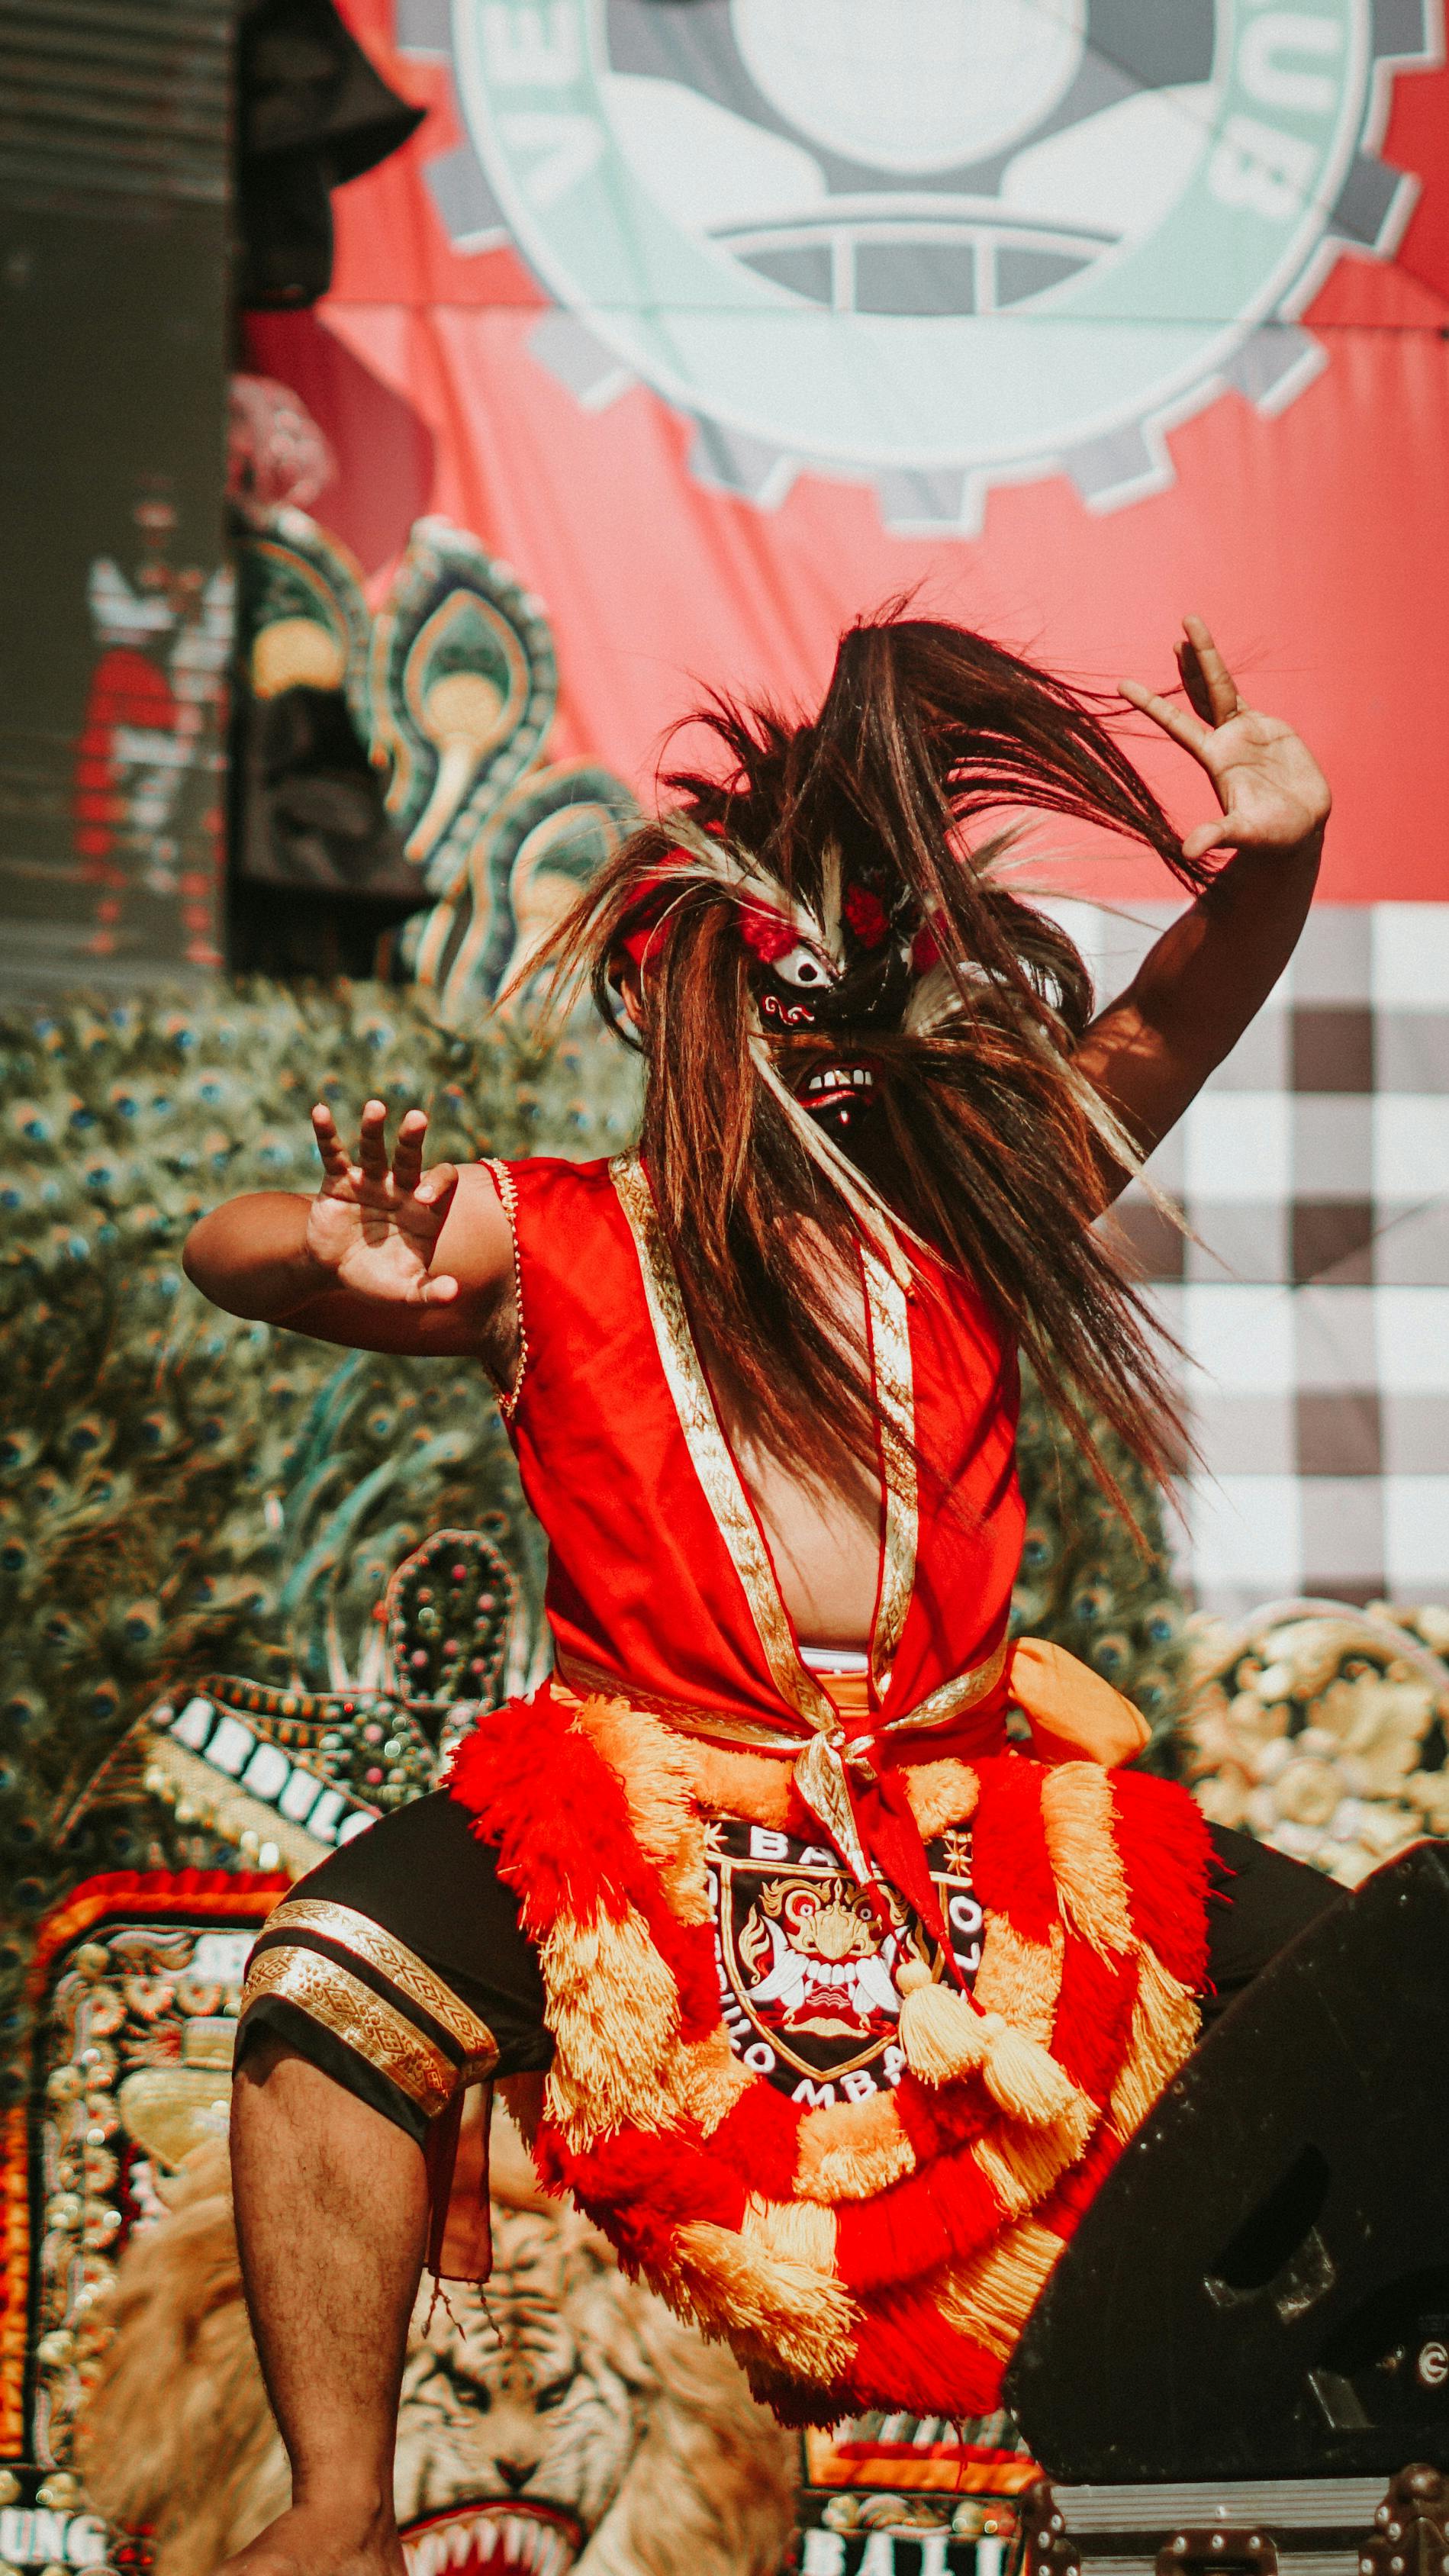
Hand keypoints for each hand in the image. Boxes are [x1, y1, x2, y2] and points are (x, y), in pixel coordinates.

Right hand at [304, 1100, 460, 1306]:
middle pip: (410, 1158)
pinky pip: (334, 1154)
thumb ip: (430, 1292)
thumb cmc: (379, 1280)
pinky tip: (320, 1110)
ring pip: (374, 1149)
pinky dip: (327, 1133)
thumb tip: (453, 1293)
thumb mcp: (406, 1293)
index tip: (423, 1197)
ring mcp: (370, 1182)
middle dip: (413, 1139)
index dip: (438, 1185)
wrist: (337, 1274)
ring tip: (375, 1107)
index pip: (441, 1183)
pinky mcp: (338, 1182)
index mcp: (425, 1210)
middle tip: (417, 1119)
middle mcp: (401, 1188)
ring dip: (373, 1128)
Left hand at [1119, 615, 1330, 863]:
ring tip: (1189, 627)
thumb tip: (1188, 851)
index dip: (1152, 704)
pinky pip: (1241, 698)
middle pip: (1201, 693)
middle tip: (1180, 628)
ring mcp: (1244, 733)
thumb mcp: (1243, 833)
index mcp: (1214, 758)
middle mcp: (1224, 741)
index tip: (1122, 684)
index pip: (1176, 724)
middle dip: (1192, 661)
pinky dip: (1227, 679)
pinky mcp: (1268, 731)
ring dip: (1206, 660)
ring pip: (1220, 688)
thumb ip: (1217, 835)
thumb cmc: (1271, 837)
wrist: (1299, 833)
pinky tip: (1213, 663)